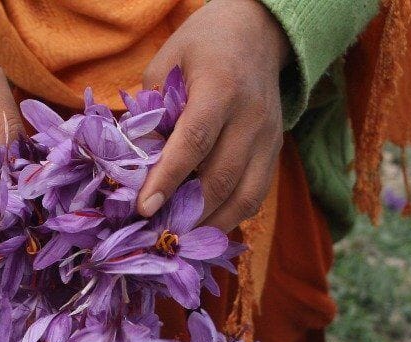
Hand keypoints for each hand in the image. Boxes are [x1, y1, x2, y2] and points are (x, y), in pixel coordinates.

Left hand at [137, 0, 292, 232]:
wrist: (256, 33)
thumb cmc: (201, 48)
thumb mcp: (167, 64)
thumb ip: (151, 111)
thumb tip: (136, 164)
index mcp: (220, 88)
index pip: (194, 141)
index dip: (168, 179)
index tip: (144, 208)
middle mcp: (251, 117)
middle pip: (220, 177)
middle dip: (186, 212)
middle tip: (154, 233)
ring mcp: (268, 138)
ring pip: (244, 196)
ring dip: (209, 224)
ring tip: (177, 238)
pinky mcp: (274, 152)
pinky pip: (255, 197)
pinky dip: (230, 218)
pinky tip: (203, 227)